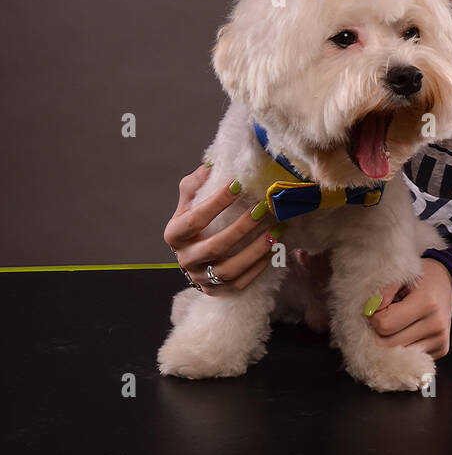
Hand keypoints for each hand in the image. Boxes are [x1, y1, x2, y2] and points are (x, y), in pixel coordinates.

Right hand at [163, 164, 276, 295]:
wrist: (191, 255)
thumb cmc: (193, 222)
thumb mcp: (188, 201)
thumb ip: (196, 184)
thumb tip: (213, 164)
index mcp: (174, 235)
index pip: (195, 219)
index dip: (216, 202)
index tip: (238, 184)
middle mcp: (185, 259)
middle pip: (214, 246)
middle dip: (241, 227)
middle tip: (262, 209)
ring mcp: (200, 278)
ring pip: (229, 269)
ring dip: (255, 250)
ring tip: (275, 231)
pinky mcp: (216, 290)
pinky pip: (240, 283)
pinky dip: (258, 266)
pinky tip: (272, 249)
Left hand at [364, 259, 451, 359]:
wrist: (448, 284)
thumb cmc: (422, 279)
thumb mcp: (403, 274)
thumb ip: (384, 290)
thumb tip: (369, 310)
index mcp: (427, 303)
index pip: (385, 324)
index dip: (373, 316)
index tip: (377, 307)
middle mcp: (436, 325)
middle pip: (388, 344)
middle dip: (378, 332)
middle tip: (381, 316)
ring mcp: (440, 341)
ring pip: (398, 356)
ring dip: (390, 342)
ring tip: (395, 323)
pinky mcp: (441, 350)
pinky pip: (410, 358)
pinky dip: (403, 347)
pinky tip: (407, 331)